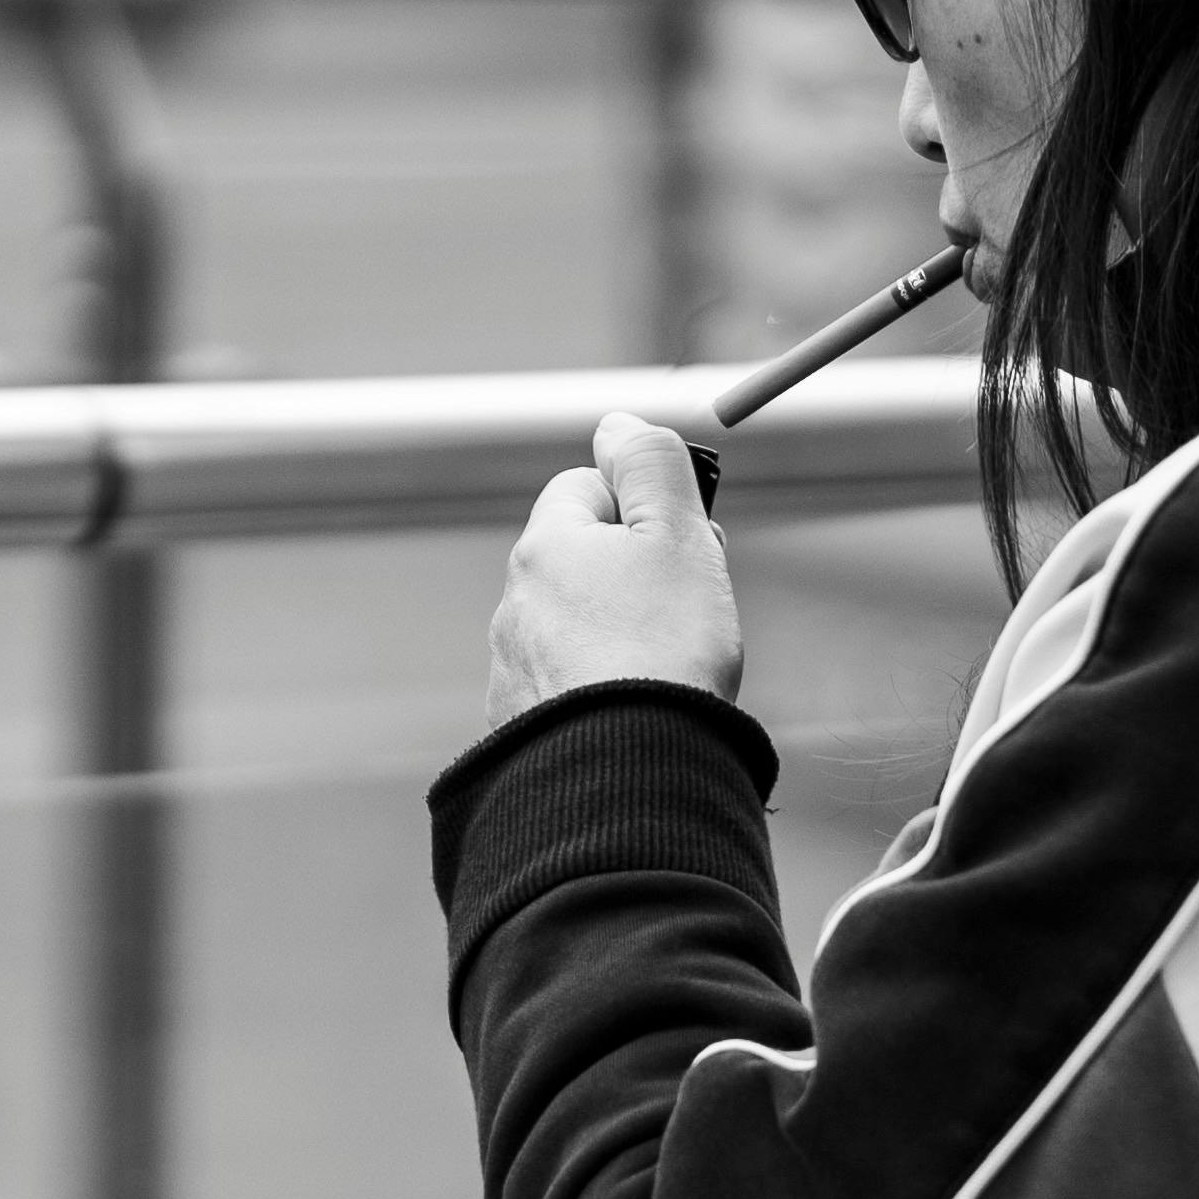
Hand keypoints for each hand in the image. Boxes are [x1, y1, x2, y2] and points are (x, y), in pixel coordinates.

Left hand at [486, 413, 742, 724]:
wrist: (628, 774)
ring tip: (666, 667)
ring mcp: (512, 667)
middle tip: (686, 607)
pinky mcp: (519, 726)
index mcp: (545, 546)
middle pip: (581, 559)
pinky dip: (597, 688)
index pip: (586, 487)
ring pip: (574, 624)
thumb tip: (616, 424)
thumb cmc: (665, 649)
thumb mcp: (676, 535)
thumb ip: (650, 464)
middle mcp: (515, 602)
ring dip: (617, 632)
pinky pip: (565, 686)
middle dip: (634, 572)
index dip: (643, 506)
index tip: (684, 544)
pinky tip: (634, 710)